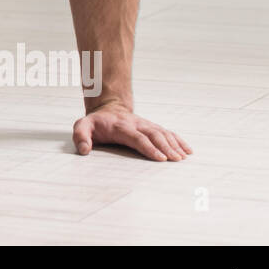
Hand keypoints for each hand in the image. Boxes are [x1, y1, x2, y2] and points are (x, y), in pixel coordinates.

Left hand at [73, 103, 192, 160]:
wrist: (108, 108)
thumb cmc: (95, 123)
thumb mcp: (82, 126)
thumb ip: (81, 136)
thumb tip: (84, 150)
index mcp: (120, 126)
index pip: (137, 137)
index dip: (149, 147)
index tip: (160, 158)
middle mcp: (136, 124)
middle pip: (153, 135)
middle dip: (165, 147)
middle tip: (175, 160)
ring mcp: (146, 124)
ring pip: (163, 133)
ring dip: (174, 144)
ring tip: (183, 157)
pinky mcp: (152, 127)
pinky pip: (167, 132)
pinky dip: (178, 140)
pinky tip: (188, 150)